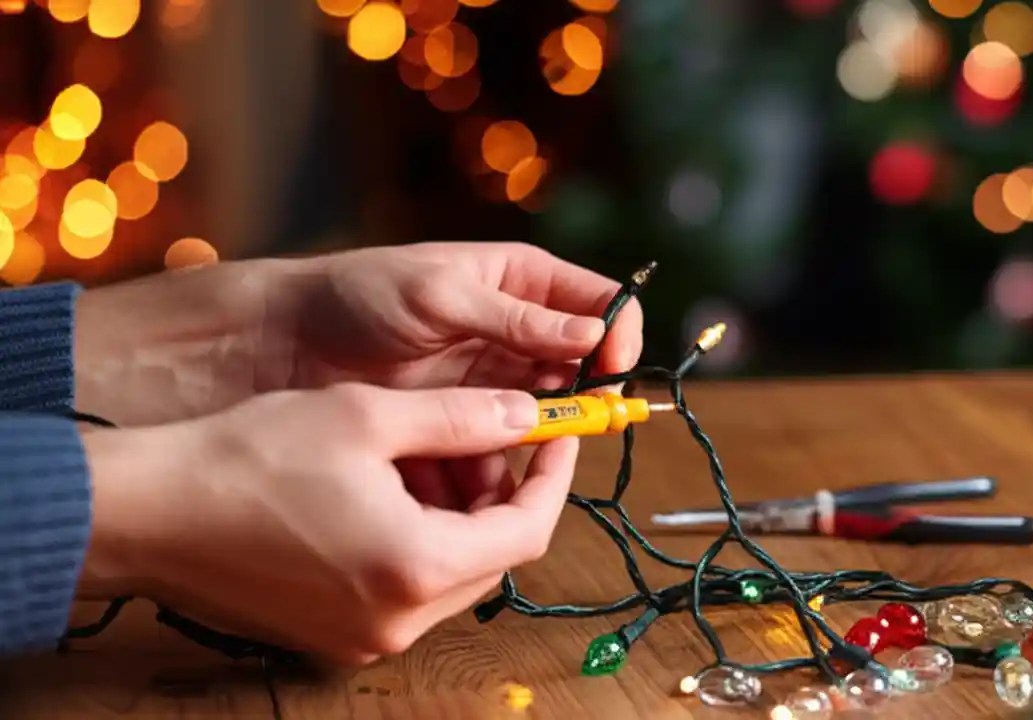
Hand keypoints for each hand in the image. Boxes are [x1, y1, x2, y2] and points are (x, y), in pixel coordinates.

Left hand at [75, 243, 642, 425]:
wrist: (285, 342)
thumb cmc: (359, 296)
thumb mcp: (440, 296)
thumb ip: (517, 317)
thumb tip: (594, 332)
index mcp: (523, 281)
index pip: (602, 304)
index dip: (619, 336)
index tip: (612, 371)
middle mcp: (518, 328)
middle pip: (583, 367)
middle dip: (584, 399)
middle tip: (567, 427)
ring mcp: (492, 377)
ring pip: (546, 414)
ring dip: (542, 439)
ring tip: (517, 456)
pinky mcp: (464, 419)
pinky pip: (503, 444)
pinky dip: (501, 462)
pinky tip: (480, 475)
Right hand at [80, 384, 575, 664]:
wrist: (147, 511)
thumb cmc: (249, 457)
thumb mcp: (369, 416)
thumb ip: (463, 418)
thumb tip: (530, 416)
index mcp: (418, 567)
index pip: (528, 529)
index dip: (552, 476)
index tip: (559, 433)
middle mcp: (399, 619)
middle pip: (492, 556)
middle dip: (503, 493)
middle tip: (491, 436)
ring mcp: (364, 636)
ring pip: (451, 573)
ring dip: (460, 514)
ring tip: (430, 454)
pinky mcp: (334, 635)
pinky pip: (406, 588)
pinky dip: (420, 539)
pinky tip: (391, 490)